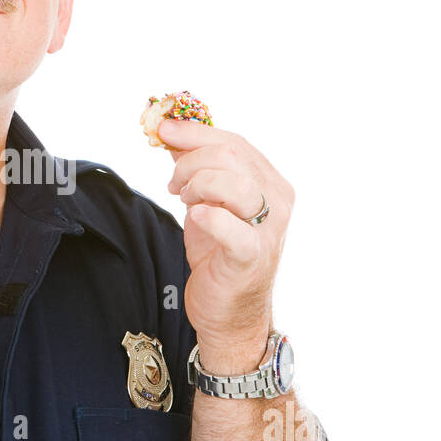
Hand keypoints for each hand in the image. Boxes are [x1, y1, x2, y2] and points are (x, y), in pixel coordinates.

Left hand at [160, 117, 294, 366]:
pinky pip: (233, 229)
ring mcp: (268, 230)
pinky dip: (210, 218)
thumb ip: (196, 167)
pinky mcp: (251, 258)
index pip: (235, 142)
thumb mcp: (206, 202)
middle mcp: (277, 202)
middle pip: (232, 157)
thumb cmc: (219, 254)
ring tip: (186, 201)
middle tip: (174, 184)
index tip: (163, 129)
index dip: (195, 132)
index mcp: (271, 182)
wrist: (229, 311)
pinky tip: (196, 217)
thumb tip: (172, 133)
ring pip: (235, 183)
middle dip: (190, 162)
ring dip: (198, 185)